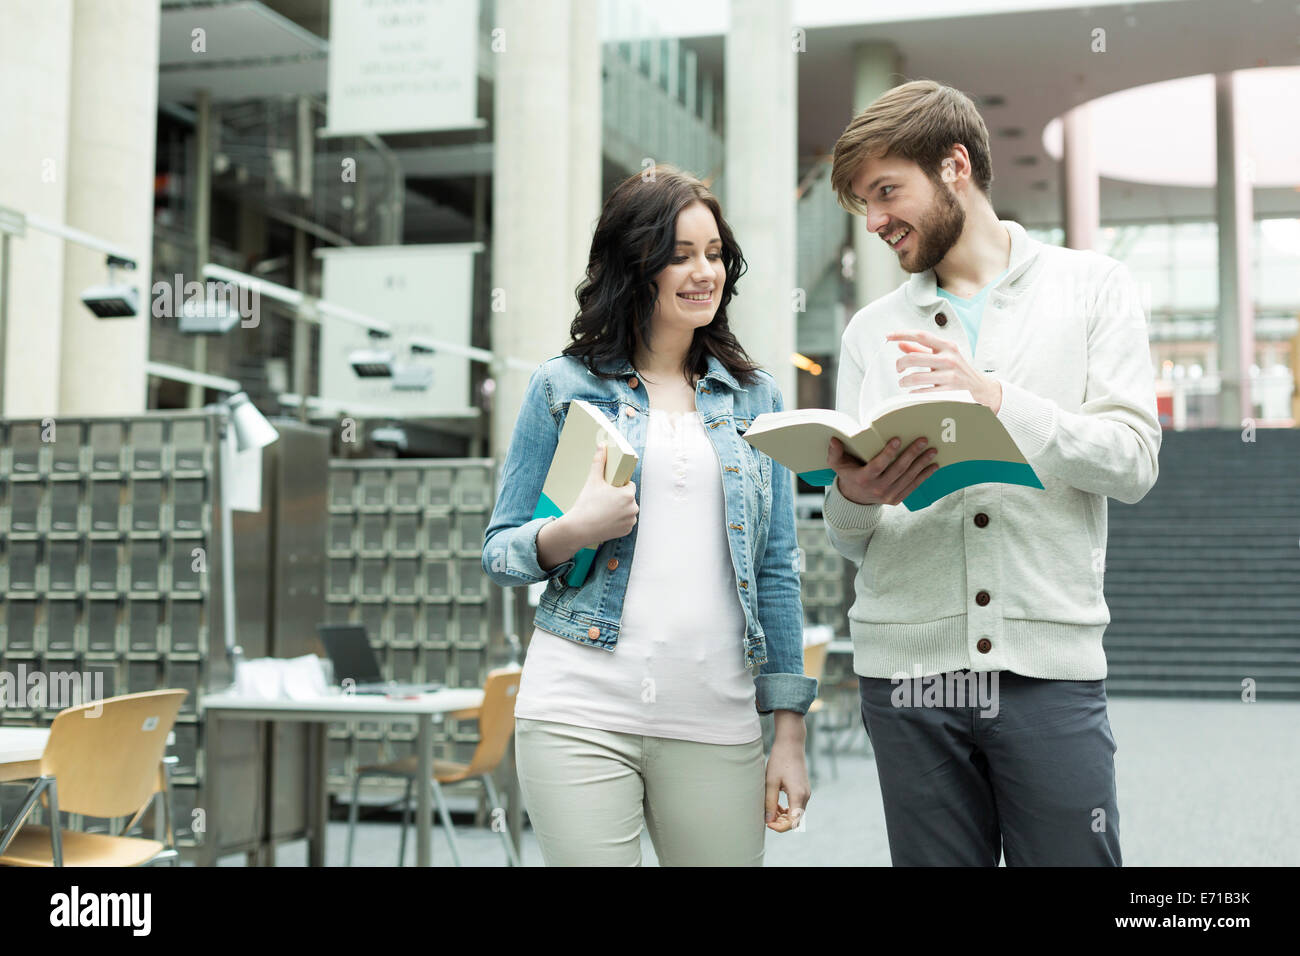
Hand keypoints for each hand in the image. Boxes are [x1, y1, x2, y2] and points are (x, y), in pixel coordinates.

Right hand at [564, 443, 637, 544]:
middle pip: (628, 497)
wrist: (579, 528)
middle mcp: (633, 508)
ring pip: (627, 509)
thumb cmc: (586, 504)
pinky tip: (608, 519)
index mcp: (628, 494)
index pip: (628, 485)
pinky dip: (619, 520)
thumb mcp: (593, 481)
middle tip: (604, 499)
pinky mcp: (626, 531)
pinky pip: (625, 521)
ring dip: (621, 508)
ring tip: (605, 509)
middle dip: (619, 497)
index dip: (618, 485)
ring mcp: (630, 521)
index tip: (609, 488)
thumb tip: (602, 446)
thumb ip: (599, 462)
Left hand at [765, 733, 810, 832]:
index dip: (779, 827)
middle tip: (765, 817)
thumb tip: (768, 821)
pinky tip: (775, 804)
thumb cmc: (779, 761)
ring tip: (769, 810)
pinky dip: (787, 809)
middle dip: (780, 823)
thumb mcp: (771, 782)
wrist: (791, 744)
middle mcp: (805, 796)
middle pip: (795, 820)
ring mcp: (806, 793)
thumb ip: (770, 803)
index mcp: (798, 795)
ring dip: (783, 816)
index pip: (792, 822)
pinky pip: (796, 805)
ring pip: (796, 813)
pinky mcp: (803, 789)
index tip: (766, 823)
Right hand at [827, 435, 937, 505]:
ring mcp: (888, 495)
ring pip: (908, 477)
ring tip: (932, 451)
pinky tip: (934, 466)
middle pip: (898, 470)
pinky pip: (913, 486)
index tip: (898, 439)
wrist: (854, 498)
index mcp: (863, 478)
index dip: (888, 453)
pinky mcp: (897, 499)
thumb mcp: (837, 464)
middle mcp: (877, 488)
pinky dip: (925, 476)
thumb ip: (834, 452)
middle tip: (923, 440)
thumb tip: (835, 440)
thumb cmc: (848, 474)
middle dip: (912, 454)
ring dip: (922, 463)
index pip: (878, 465)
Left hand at [886, 329, 1001, 411]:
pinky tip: (913, 392)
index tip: (889, 336)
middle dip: (900, 364)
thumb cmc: (959, 370)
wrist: (981, 388)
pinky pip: (923, 392)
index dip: (903, 334)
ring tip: (904, 382)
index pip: (921, 336)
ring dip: (904, 381)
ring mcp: (950, 375)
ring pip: (915, 377)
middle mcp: (949, 358)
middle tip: (898, 369)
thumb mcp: (943, 355)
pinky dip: (914, 393)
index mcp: (947, 346)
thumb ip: (921, 350)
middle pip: (913, 358)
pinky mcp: (949, 391)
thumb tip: (901, 344)